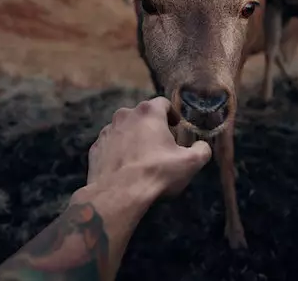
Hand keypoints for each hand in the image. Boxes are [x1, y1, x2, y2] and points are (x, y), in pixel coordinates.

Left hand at [87, 96, 211, 198]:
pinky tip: (126, 167)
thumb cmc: (157, 172)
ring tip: (142, 158)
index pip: (163, 103)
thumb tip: (202, 146)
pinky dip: (118, 151)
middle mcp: (125, 115)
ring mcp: (107, 131)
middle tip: (161, 145)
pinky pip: (111, 145)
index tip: (175, 127)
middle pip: (142, 115)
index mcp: (148, 112)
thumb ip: (201, 150)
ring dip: (134, 138)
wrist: (118, 194)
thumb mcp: (190, 163)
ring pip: (125, 129)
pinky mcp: (95, 148)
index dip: (171, 114)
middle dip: (152, 126)